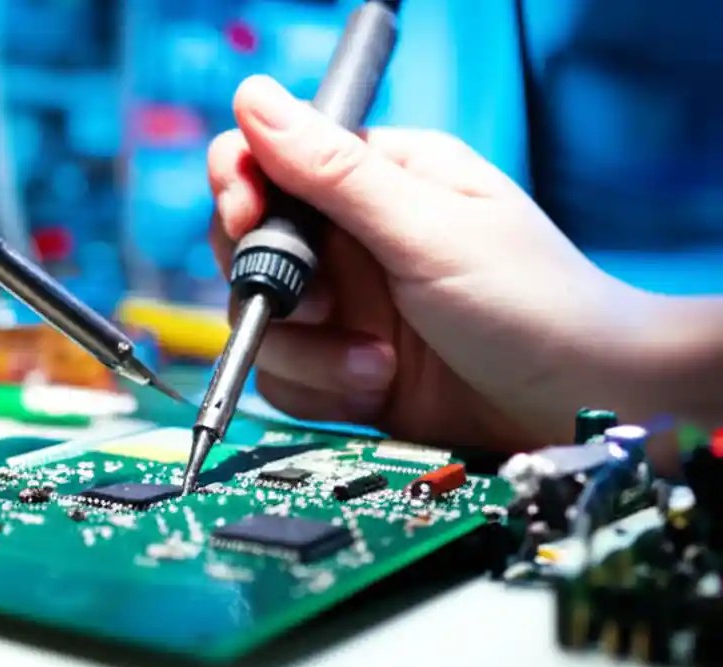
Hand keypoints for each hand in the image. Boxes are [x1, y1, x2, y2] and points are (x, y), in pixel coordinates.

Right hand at [208, 75, 670, 453]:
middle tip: (328, 305)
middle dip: (275, 284)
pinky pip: (287, 377)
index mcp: (376, 180)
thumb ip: (333, 172)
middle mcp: (351, 240)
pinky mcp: (344, 369)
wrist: (587, 409)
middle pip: (249, 245)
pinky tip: (379, 390)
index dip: (240, 186)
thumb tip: (252, 96)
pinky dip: (324, 390)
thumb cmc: (533, 303)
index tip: (247, 219)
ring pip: (262, 322)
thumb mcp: (428, 230)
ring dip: (312, 353)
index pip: (268, 160)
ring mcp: (346, 308)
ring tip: (380, 365)